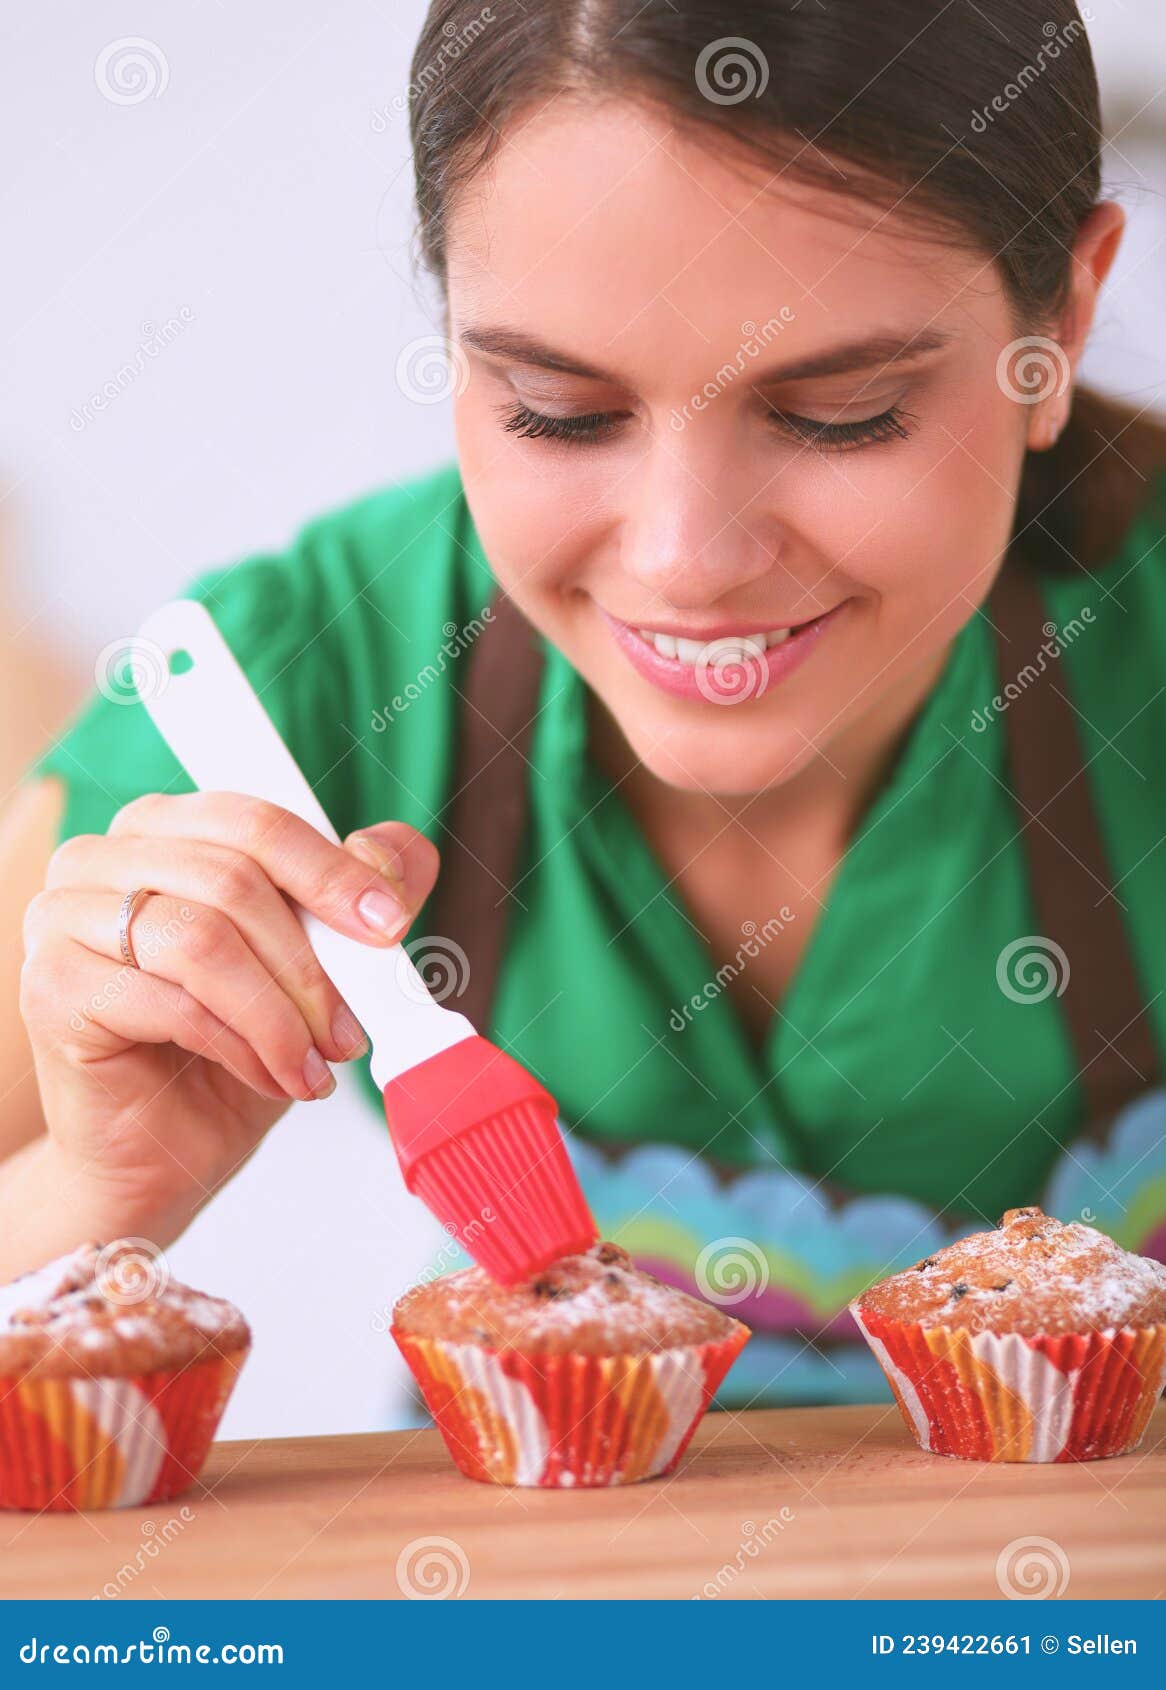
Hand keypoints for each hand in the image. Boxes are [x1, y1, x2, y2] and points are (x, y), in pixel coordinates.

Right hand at [19, 794, 438, 1243]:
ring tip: (313, 1064)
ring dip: (279, 1014)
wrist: (157, 1155)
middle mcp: (100, 859)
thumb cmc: (226, 1054)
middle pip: (233, 878)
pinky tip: (268, 1076)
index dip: (329, 869)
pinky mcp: (50, 988)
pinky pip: (172, 1002)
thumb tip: (402, 853)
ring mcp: (61, 918)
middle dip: (312, 964)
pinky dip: (241, 1045)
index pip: (253, 821)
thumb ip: (352, 902)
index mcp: (162, 830)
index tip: (389, 924)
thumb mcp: (310, 971)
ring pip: (204, 940)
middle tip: (351, 1028)